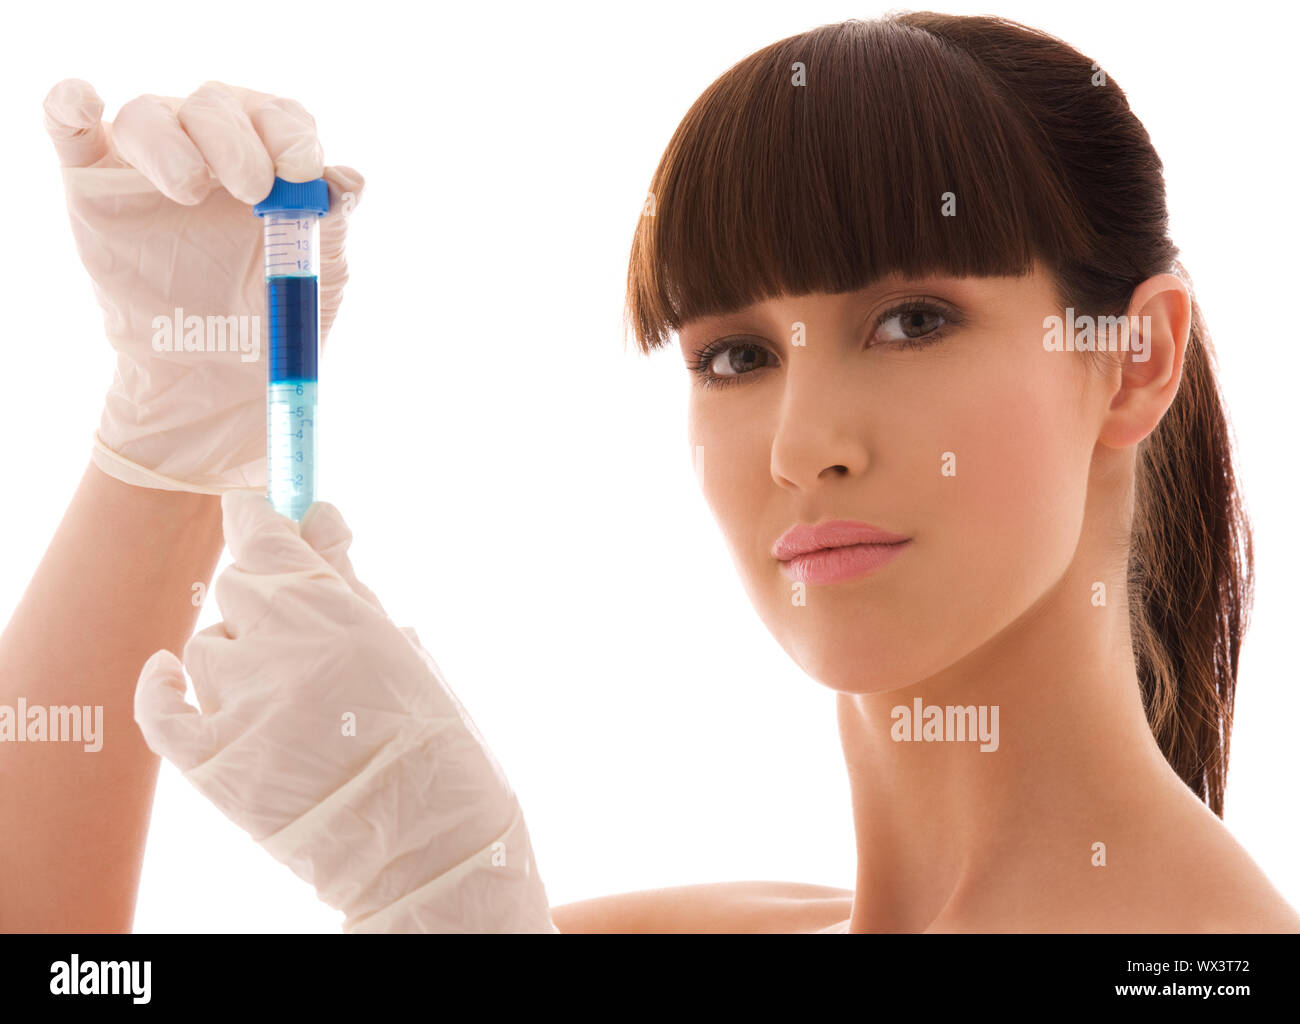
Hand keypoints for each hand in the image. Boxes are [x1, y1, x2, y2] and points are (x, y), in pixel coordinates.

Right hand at [43, 79, 364, 491]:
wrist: (213, 377)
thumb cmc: (269, 317)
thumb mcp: (315, 275)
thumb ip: (330, 223)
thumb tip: (346, 180)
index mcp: (268, 156)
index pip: (279, 117)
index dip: (291, 134)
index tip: (301, 170)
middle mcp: (208, 145)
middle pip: (216, 105)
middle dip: (237, 141)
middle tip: (252, 188)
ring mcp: (148, 162)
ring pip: (149, 114)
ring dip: (173, 143)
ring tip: (191, 190)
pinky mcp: (92, 184)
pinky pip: (68, 126)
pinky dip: (70, 104)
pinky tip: (85, 104)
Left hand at [133, 492, 556, 932]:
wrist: (426, 842)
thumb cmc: (429, 738)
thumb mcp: (396, 643)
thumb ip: (345, 575)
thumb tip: (317, 513)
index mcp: (333, 611)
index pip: (263, 534)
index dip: (260, 521)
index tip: (264, 518)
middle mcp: (280, 647)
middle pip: (238, 589)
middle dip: (265, 601)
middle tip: (299, 635)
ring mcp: (240, 705)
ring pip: (207, 648)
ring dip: (237, 657)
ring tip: (281, 695)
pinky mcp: (211, 763)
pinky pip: (161, 709)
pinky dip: (163, 689)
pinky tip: (172, 678)